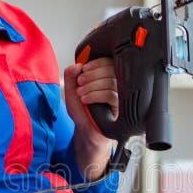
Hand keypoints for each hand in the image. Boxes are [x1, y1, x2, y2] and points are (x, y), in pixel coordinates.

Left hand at [63, 58, 116, 178]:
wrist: (86, 130)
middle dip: (92, 74)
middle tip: (80, 82)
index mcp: (106, 77)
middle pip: (111, 69)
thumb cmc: (82, 112)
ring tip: (81, 93)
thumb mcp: (71, 91)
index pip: (109, 62)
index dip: (96, 63)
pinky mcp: (121, 106)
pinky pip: (111, 95)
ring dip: (92, 85)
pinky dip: (95, 94)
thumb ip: (70, 76)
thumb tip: (77, 65)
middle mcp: (116, 85)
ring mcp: (120, 95)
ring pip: (111, 81)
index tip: (84, 68)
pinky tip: (86, 99)